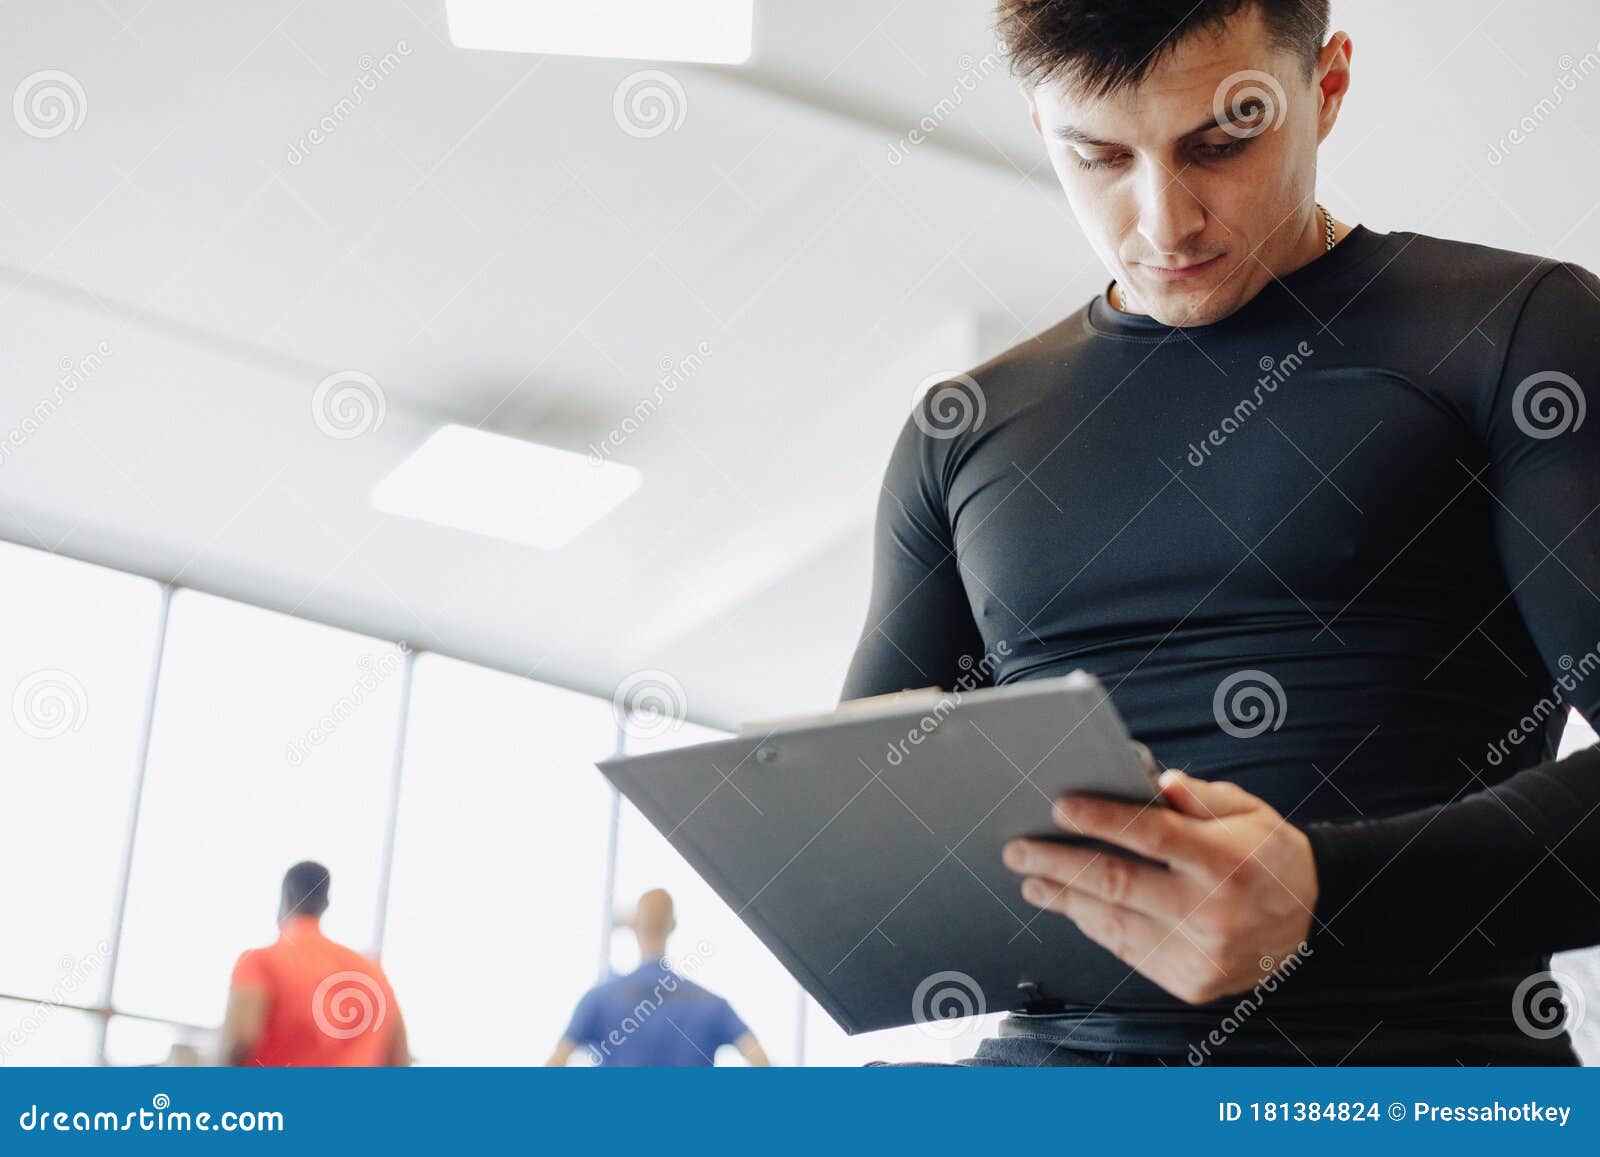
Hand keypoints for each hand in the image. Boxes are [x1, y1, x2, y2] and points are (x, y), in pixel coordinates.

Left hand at [1001, 768, 1317, 1004]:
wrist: (1308, 919)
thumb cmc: (1266, 853)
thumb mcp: (1246, 810)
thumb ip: (1198, 796)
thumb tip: (1153, 782)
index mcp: (1228, 860)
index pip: (1152, 835)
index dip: (1101, 819)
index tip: (1059, 808)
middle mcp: (1214, 911)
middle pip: (1119, 882)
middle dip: (1059, 863)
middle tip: (1018, 850)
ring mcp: (1203, 954)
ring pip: (1114, 923)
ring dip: (1065, 899)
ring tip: (1032, 879)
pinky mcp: (1191, 982)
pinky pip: (1127, 951)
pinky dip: (1094, 925)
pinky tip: (1070, 905)